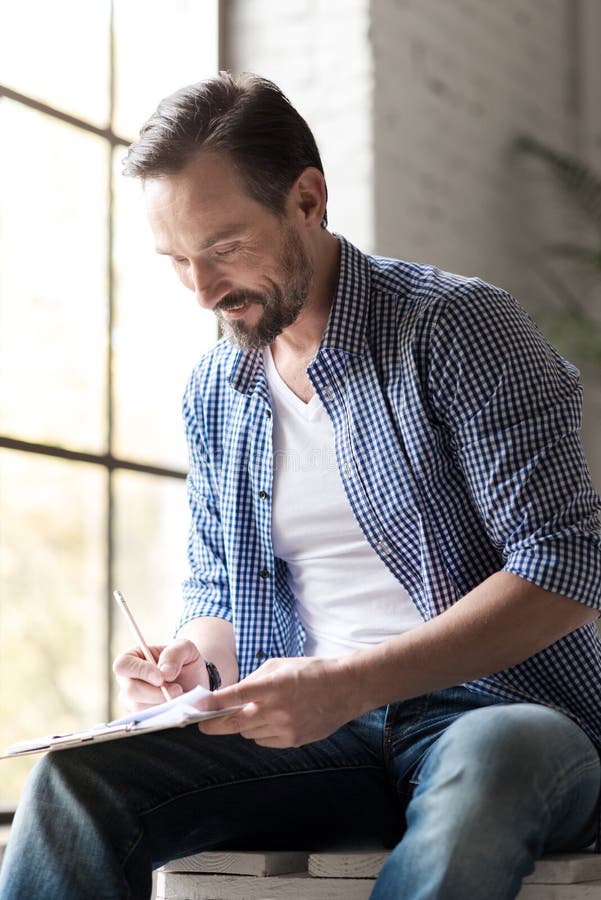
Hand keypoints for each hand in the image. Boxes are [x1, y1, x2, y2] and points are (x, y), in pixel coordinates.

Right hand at [113, 638, 209, 711]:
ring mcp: (131, 701)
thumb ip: (175, 653)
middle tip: (178, 690)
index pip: (123, 665)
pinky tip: (176, 707)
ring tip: (180, 697)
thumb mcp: (186, 648)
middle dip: (156, 693)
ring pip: (140, 708)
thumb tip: (165, 672)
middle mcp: (127, 680)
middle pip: (130, 690)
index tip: (161, 678)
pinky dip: (164, 715)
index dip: (140, 671)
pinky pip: (147, 721)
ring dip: (163, 704)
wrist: (194, 683)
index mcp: (132, 658)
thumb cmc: (185, 661)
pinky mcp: (139, 718)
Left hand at [200, 656, 357, 747]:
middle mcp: (276, 708)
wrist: (345, 688)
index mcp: (272, 685)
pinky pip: (265, 741)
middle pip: (235, 723)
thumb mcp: (279, 665)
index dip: (212, 704)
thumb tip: (233, 695)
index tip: (198, 708)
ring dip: (243, 726)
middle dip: (215, 724)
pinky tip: (269, 721)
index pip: (234, 697)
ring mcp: (285, 728)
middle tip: (203, 725)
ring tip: (251, 713)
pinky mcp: (293, 740)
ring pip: (248, 733)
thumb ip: (254, 680)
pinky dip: (260, 733)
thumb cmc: (310, 671)